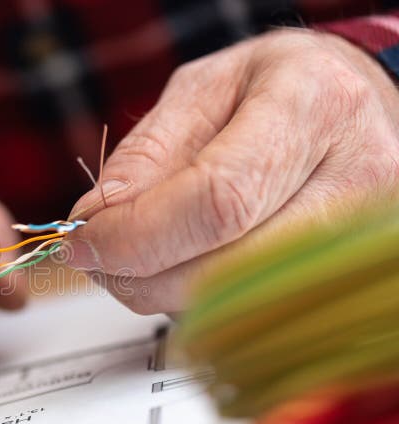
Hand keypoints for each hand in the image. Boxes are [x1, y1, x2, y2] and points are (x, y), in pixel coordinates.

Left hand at [66, 29, 398, 313]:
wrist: (347, 107)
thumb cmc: (275, 90)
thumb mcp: (202, 89)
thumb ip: (147, 152)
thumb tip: (96, 219)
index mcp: (314, 109)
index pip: (218, 201)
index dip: (137, 235)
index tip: (83, 242)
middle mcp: (353, 183)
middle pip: (225, 269)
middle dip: (137, 273)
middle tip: (97, 253)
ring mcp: (355, 243)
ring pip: (232, 306)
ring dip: (159, 289)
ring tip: (142, 247)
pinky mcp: (338, 284)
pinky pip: (245, 317)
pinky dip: (192, 298)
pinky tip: (186, 260)